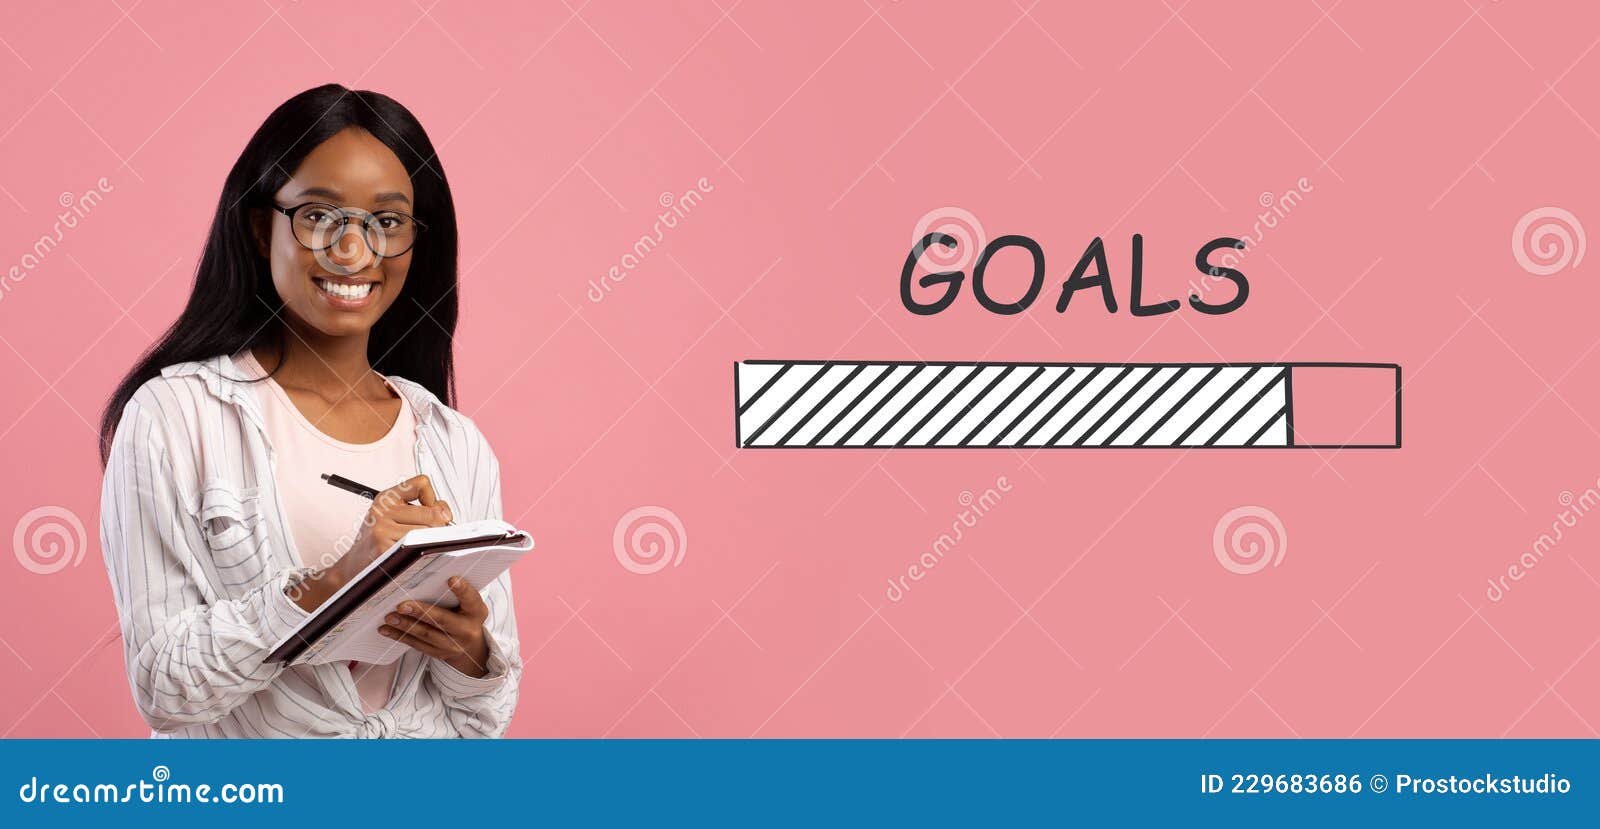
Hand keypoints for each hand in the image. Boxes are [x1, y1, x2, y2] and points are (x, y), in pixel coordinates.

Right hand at [288, 475, 451, 611]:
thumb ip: (425, 509)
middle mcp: (382, 509)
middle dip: (439, 528)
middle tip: (428, 538)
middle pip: (433, 513)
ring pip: (428, 532)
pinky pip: (418, 548)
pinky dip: (421, 555)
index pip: (422, 483)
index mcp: (386, 497)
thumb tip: (446, 514)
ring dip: (431, 543)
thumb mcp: (397, 517)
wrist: (353, 567)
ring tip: (416, 548)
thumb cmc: (380, 542)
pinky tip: (410, 558)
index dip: (433, 498)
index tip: (429, 511)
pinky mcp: (383, 548)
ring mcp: (381, 529)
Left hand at [378, 576, 492, 677]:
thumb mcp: (469, 603)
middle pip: (442, 620)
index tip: (451, 579)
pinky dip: (400, 636)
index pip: (471, 599)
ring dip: (405, 625)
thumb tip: (428, 576)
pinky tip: (387, 629)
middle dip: (421, 612)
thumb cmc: (465, 615)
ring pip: (426, 634)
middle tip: (402, 605)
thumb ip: (456, 593)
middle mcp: (466, 630)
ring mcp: (452, 645)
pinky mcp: (438, 654)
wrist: (471, 647)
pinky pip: (416, 644)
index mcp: (476, 612)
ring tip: (390, 617)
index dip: (462, 590)